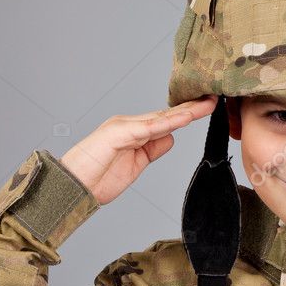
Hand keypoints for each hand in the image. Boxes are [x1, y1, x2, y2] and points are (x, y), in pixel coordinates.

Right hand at [60, 95, 217, 204]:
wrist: (71, 188)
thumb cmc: (97, 179)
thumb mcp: (135, 164)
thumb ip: (152, 150)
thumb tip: (171, 138)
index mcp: (133, 132)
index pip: (165, 121)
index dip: (186, 114)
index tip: (207, 108)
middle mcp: (129, 124)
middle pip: (167, 114)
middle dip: (191, 107)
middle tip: (214, 98)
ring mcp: (123, 127)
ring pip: (161, 117)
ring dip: (186, 110)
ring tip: (208, 103)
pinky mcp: (117, 133)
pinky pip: (149, 127)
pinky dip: (169, 122)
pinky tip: (185, 118)